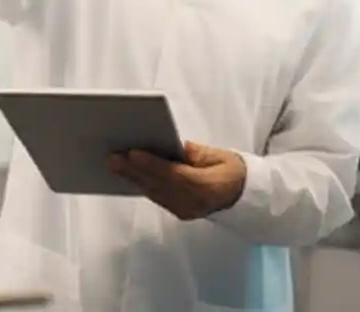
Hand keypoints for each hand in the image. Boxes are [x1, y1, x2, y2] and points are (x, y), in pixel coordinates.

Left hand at [108, 141, 246, 220]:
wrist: (246, 195)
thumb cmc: (235, 170)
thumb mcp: (221, 155)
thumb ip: (195, 152)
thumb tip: (172, 146)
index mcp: (208, 187)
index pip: (174, 175)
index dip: (152, 164)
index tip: (133, 152)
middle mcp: (195, 203)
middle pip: (159, 185)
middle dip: (134, 171)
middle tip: (113, 157)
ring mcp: (187, 210)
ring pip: (155, 193)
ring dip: (133, 178)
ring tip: (114, 164)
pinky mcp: (181, 212)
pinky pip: (158, 197)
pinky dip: (143, 185)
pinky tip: (128, 174)